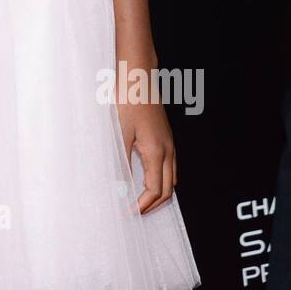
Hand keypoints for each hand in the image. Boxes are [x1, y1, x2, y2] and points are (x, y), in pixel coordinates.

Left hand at [116, 100, 176, 214]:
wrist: (138, 77)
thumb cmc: (129, 100)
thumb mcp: (120, 132)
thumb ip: (121, 160)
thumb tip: (119, 183)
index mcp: (157, 152)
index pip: (155, 190)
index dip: (143, 205)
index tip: (130, 212)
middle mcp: (168, 151)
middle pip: (168, 189)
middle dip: (153, 205)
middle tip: (135, 212)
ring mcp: (169, 143)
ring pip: (171, 178)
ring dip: (158, 193)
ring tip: (140, 200)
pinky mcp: (165, 137)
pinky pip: (169, 166)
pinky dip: (160, 179)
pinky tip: (144, 178)